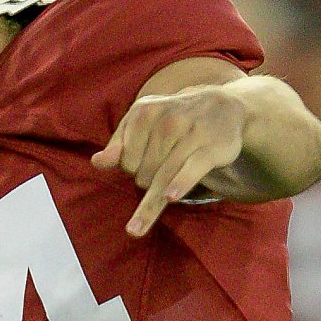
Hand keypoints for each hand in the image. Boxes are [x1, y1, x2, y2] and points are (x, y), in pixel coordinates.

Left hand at [92, 83, 247, 236]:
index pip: (126, 161)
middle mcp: (167, 121)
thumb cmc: (173, 120)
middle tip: (164, 164)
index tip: (145, 158)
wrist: (222, 107)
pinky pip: (191, 170)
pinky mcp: (211, 149)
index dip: (132, 168)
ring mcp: (190, 134)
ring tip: (150, 212)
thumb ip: (118, 145)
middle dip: (148, 178)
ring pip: (162, 179)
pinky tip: (171, 197)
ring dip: (156, 197)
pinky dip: (180, 184)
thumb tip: (97, 162)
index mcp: (144, 113)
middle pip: (143, 174)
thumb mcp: (142, 124)